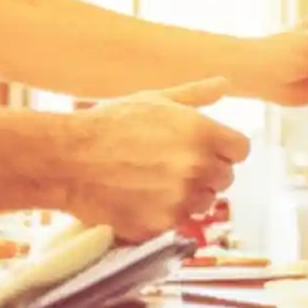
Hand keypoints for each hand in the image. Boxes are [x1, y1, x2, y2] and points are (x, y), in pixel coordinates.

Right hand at [61, 78, 250, 241]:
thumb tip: (225, 83)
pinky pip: (177, 221)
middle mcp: (198, 167)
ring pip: (204, 202)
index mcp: (202, 133)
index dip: (223, 148)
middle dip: (205, 171)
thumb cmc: (108, 124)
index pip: (240, 150)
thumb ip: (195, 95)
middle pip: (225, 178)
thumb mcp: (154, 100)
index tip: (204, 148)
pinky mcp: (163, 225)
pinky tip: (140, 197)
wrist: (67, 159)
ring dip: (187, 195)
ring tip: (152, 180)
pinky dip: (164, 214)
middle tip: (169, 163)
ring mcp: (181, 199)